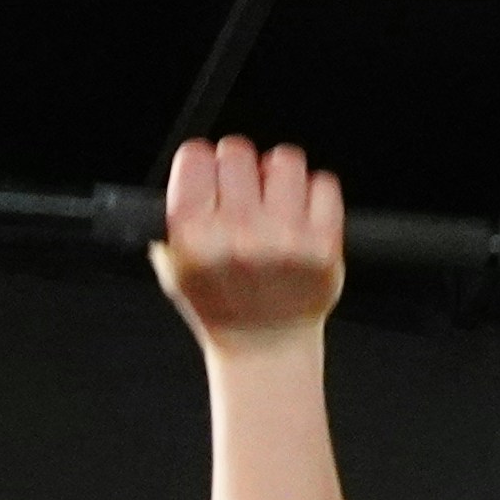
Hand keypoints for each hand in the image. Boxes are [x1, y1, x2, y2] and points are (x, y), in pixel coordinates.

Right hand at [151, 135, 343, 336]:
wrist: (265, 348)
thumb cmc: (221, 305)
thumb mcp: (175, 269)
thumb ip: (177, 218)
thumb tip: (194, 165)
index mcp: (194, 240)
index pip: (194, 157)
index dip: (202, 160)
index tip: (210, 171)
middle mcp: (237, 237)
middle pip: (238, 151)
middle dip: (241, 167)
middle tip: (245, 192)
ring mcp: (283, 240)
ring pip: (285, 160)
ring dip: (280, 175)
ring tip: (276, 201)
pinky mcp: (323, 245)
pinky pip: (324, 184)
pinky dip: (315, 194)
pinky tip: (301, 216)